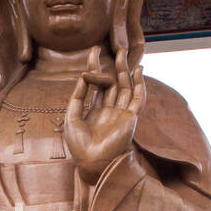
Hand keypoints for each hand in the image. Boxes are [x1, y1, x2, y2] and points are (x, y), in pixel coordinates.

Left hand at [64, 47, 144, 184]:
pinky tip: (138, 71)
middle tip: (116, 47)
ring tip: (123, 53)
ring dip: (125, 70)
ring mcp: (120, 114)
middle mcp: (108, 110)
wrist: (92, 163)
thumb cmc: (79, 145)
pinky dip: (139, 85)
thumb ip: (77, 96)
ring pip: (124, 87)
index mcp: (94, 111)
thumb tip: (83, 74)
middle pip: (112, 82)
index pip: (96, 83)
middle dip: (114, 64)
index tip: (94, 50)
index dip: (95, 66)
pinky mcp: (130, 118)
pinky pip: (137, 99)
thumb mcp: (71, 117)